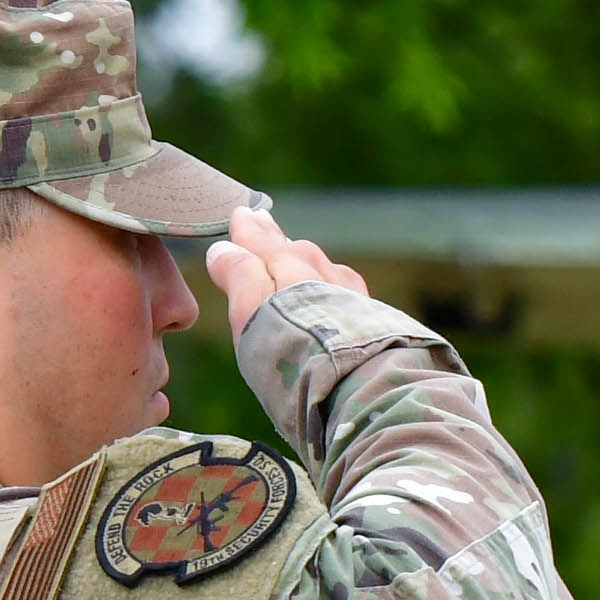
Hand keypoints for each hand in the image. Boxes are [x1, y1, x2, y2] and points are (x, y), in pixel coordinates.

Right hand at [205, 201, 362, 339]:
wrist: (359, 384)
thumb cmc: (296, 354)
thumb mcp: (253, 314)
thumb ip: (240, 276)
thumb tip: (225, 248)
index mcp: (290, 265)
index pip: (263, 242)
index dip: (249, 231)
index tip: (242, 215)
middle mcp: (324, 273)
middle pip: (294, 251)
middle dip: (275, 239)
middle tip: (263, 222)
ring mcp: (353, 296)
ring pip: (322, 268)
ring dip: (303, 259)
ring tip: (290, 252)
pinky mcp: (374, 321)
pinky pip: (345, 289)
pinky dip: (330, 282)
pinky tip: (333, 288)